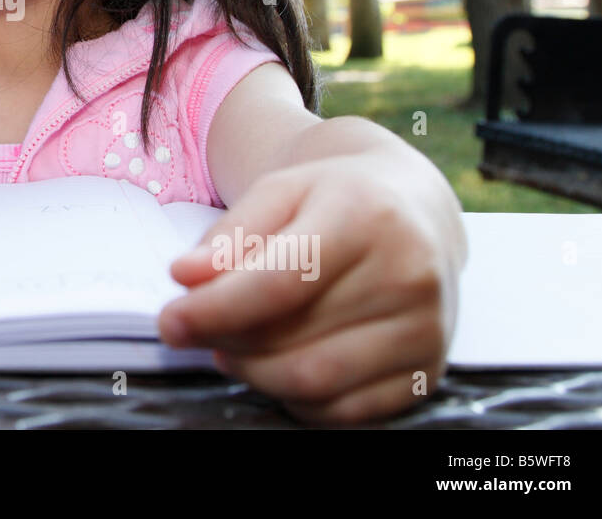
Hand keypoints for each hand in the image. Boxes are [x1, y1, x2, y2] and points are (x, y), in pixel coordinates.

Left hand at [156, 151, 465, 425]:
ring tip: (231, 347)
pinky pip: (348, 411)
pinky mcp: (430, 370)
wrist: (413, 207)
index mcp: (367, 218)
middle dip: (227, 342)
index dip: (215, 310)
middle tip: (197, 330)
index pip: (278, 283)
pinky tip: (276, 366)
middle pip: (293, 340)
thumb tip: (186, 277)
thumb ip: (230, 235)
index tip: (171, 321)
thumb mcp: (279, 190)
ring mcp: (425, 328)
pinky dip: (298, 400)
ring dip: (256, 374)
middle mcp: (408, 275)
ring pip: (316, 383)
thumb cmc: (336, 197)